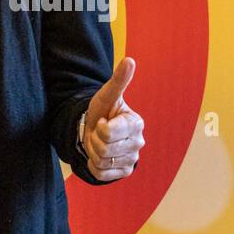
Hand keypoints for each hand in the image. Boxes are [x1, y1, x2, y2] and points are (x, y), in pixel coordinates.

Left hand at [83, 57, 143, 181]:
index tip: (103, 121)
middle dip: (95, 140)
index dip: (100, 127)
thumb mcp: (106, 96)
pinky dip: (95, 165)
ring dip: (94, 152)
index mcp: (136, 124)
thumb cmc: (102, 112)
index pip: (109, 132)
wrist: (96, 131)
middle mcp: (139, 143)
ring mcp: (133, 159)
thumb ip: (118, 80)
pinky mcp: (125, 172)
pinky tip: (100, 156)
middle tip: (99, 133)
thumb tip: (130, 60)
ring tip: (100, 143)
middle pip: (105, 149)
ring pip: (102, 162)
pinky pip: (101, 174)